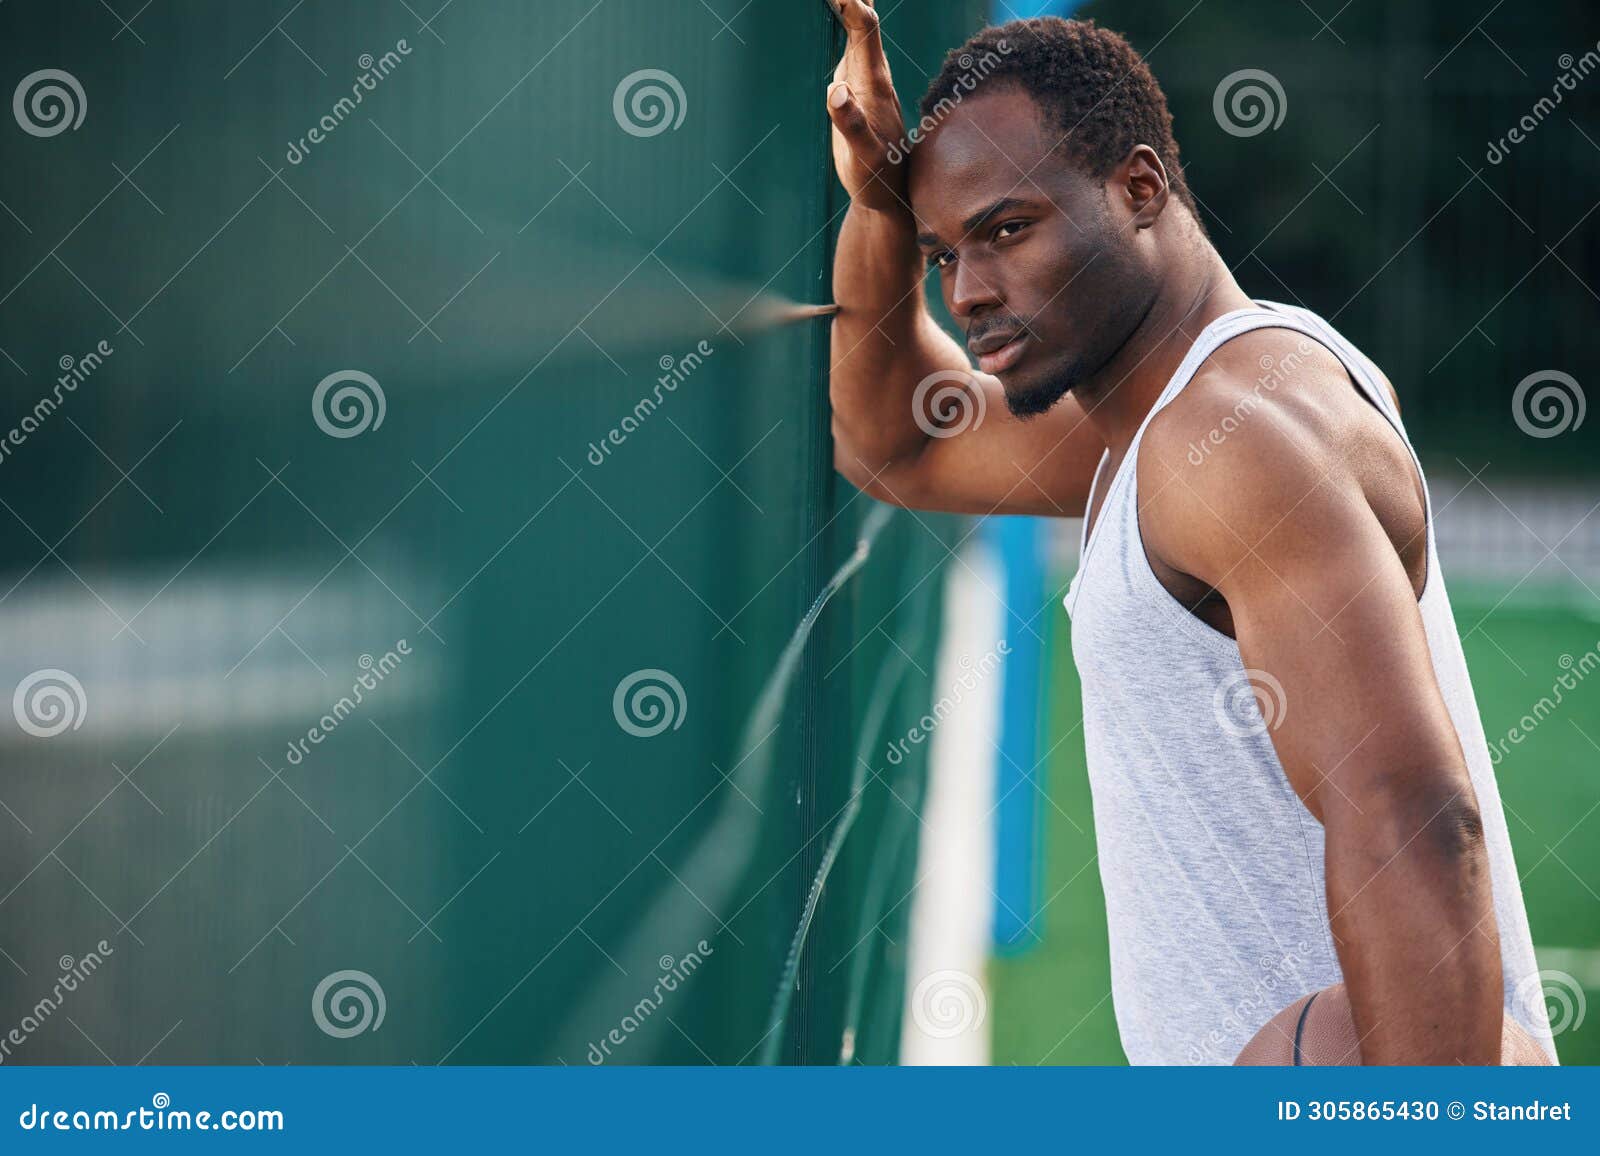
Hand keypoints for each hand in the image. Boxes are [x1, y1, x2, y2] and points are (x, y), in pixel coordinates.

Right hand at [825, 0, 909, 213]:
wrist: (890, 194)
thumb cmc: (877, 178)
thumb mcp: (865, 157)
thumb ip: (852, 124)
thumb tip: (836, 91)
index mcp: (874, 84)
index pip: (866, 32)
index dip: (853, 3)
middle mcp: (874, 76)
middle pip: (865, 24)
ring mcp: (867, 82)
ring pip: (862, 33)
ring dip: (854, 6)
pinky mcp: (860, 91)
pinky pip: (855, 50)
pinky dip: (850, 27)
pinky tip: (847, 16)